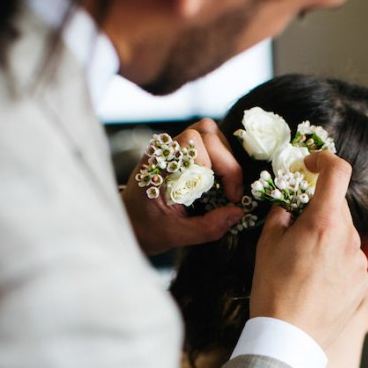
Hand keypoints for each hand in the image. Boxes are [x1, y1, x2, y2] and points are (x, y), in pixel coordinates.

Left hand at [120, 118, 244, 253]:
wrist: (129, 223)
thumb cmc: (146, 228)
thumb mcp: (175, 236)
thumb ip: (207, 227)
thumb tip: (238, 213)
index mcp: (159, 165)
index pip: (194, 145)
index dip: (220, 167)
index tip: (229, 197)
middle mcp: (165, 150)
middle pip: (206, 131)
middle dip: (226, 162)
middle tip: (231, 192)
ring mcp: (173, 148)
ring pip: (209, 132)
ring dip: (225, 158)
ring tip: (226, 184)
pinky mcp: (181, 152)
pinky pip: (207, 142)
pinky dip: (220, 158)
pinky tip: (219, 180)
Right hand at [250, 150, 367, 349]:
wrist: (289, 339)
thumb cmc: (273, 291)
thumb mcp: (266, 246)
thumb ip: (282, 216)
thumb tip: (290, 206)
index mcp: (323, 222)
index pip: (338, 171)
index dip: (325, 160)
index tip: (312, 165)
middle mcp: (348, 238)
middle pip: (337, 208)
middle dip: (319, 211)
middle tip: (296, 230)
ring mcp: (359, 261)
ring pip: (344, 235)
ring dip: (328, 239)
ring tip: (304, 266)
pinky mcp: (363, 282)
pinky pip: (351, 259)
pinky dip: (336, 262)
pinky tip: (317, 282)